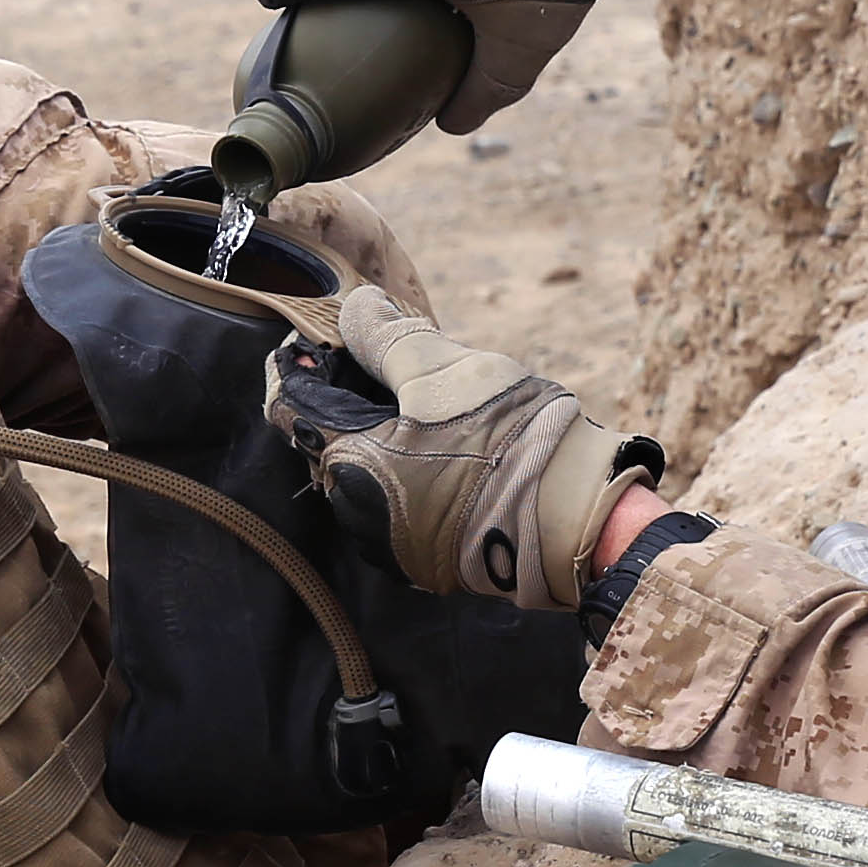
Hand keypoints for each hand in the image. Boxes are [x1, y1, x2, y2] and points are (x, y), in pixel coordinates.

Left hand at [265, 285, 657, 611]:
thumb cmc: (507, 436)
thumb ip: (385, 336)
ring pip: (364, 472)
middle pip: (328, 439)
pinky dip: (408, 469)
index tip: (329, 336)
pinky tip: (447, 446)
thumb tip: (353, 306)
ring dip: (381, 435)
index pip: (290, 407)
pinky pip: (398, 503)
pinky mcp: (426, 560)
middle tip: (392, 362)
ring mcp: (391, 545)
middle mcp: (356, 514)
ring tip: (429, 404)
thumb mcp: (442, 369)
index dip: (304, 363)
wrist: (577, 512)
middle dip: (350, 398)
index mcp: (347, 464)